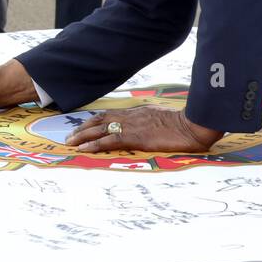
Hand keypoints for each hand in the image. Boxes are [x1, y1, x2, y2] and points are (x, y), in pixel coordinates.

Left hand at [64, 107, 223, 154]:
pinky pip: (109, 140)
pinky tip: (84, 149)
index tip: (83, 127)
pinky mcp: (135, 137)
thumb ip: (150, 121)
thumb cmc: (183, 124)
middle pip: (100, 119)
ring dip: (82, 136)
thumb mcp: (162, 118)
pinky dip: (94, 144)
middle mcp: (130, 116)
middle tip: (69, 137)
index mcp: (137, 112)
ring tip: (70, 143)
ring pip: (100, 129)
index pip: (109, 115)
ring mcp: (131, 125)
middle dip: (83, 128)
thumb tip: (146, 127)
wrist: (192, 125)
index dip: (94, 121)